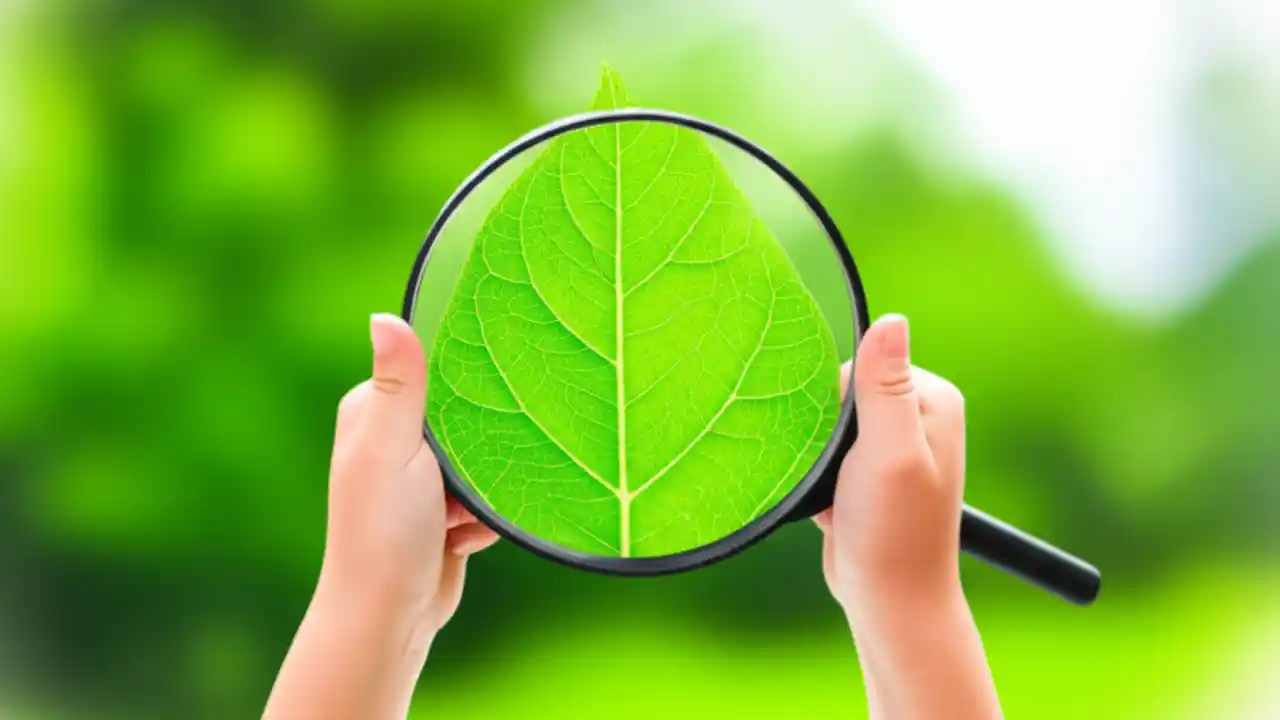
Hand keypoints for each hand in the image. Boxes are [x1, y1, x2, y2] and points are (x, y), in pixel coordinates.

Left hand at [264, 314, 497, 719]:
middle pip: (466, 415)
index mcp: (374, 410)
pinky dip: (483, 518)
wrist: (388, 619)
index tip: (488, 399)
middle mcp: (393, 439)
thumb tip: (382, 315)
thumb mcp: (391, 449)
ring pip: (484, 458)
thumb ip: (398, 385)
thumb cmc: (383, 532)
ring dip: (483, 489)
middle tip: (473, 471)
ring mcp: (419, 477)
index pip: (433, 370)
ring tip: (457, 515)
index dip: (466, 383)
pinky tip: (461, 537)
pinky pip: (486, 497)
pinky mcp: (442, 512)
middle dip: (481, 445)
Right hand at [814, 314, 1000, 719]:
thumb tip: (890, 319)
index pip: (860, 366)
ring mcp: (891, 447)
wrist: (889, 601)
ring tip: (836, 492)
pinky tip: (831, 504)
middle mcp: (916, 417)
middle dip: (824, 432)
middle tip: (839, 474)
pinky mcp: (866, 473)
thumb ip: (885, 388)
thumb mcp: (889, 453)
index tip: (844, 446)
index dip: (836, 403)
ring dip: (817, 457)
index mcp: (932, 400)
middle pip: (839, 393)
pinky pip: (823, 454)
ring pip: (826, 424)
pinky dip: (816, 476)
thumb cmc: (894, 532)